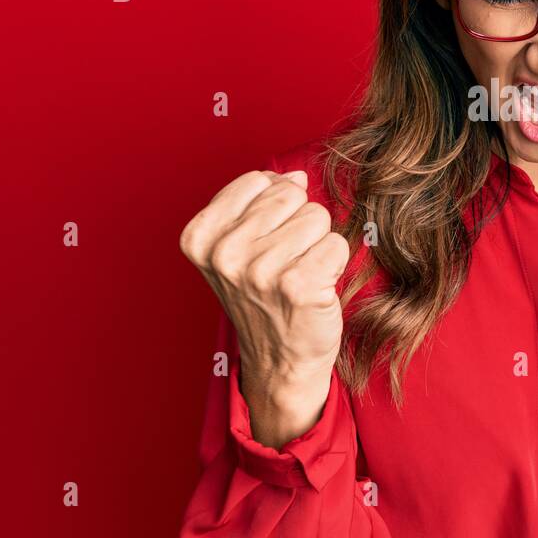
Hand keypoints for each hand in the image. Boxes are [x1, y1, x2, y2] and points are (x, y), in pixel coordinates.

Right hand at [180, 169, 348, 446]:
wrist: (280, 360)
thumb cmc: (265, 297)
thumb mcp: (240, 245)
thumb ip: (261, 202)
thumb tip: (294, 177)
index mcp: (200, 237)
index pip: (260, 182)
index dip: (274, 208)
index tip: (263, 243)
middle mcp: (224, 254)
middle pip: (291, 197)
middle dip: (297, 224)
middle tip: (285, 263)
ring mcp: (260, 271)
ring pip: (318, 217)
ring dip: (317, 245)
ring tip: (299, 275)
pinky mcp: (298, 287)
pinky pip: (337, 244)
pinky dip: (334, 264)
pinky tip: (316, 289)